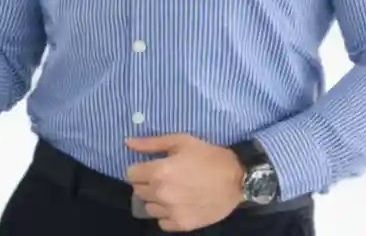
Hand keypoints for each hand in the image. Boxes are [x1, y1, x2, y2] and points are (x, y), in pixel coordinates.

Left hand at [125, 133, 244, 231]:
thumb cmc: (208, 156)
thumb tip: (128, 143)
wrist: (236, 179)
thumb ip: (151, 144)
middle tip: (163, 178)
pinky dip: (166, 214)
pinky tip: (178, 204)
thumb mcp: (180, 141)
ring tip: (171, 191)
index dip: (140, 169)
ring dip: (155, 200)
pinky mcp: (182, 224)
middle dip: (147, 183)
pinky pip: (162, 222)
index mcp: (158, 172)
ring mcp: (171, 211)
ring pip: (149, 208)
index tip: (151, 167)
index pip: (131, 174)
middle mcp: (161, 194)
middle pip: (138, 191)